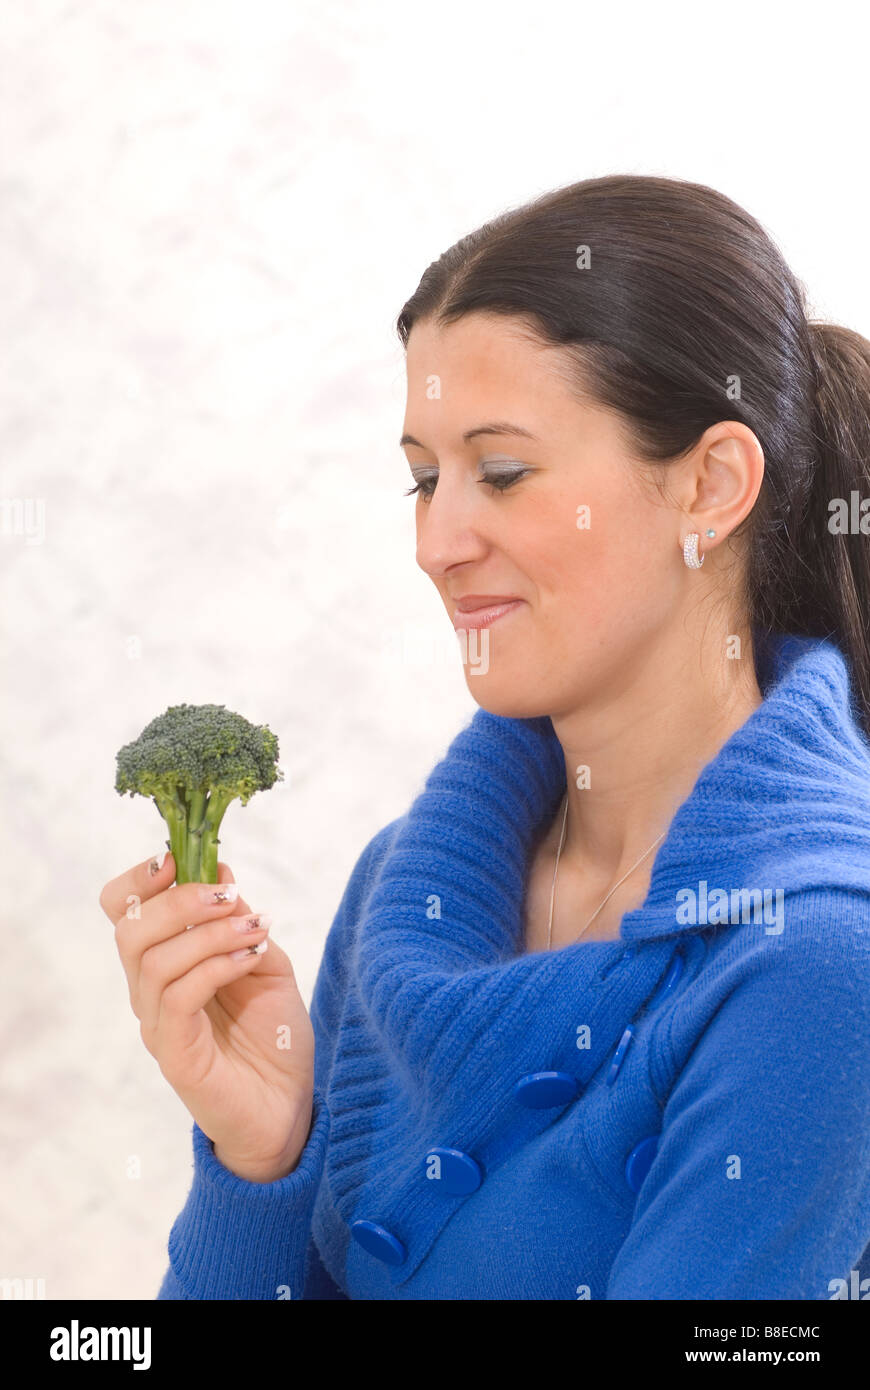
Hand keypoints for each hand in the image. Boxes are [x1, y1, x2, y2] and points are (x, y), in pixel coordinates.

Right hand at [100, 852, 314, 1180]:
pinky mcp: (175, 1055)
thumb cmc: (273, 1036)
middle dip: (180, 900)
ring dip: (209, 932)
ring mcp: (159, 1025)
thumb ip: (240, 922)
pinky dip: (216, 966)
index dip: (140, 878)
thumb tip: (221, 873)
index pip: (123, 911)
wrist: (288, 1107)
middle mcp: (150, 993)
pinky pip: (178, 997)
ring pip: (154, 961)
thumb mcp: (266, 962)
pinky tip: (251, 956)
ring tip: (256, 928)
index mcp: (164, 963)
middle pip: (129, 930)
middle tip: (230, 896)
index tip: (178, 858)